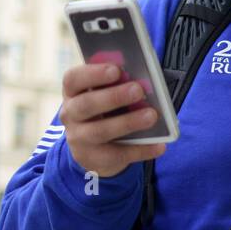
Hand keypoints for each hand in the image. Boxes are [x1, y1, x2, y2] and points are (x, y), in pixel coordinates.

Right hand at [60, 63, 166, 177]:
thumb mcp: (106, 96)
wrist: (94, 149)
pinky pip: (118, 155)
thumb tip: (145, 82)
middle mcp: (71, 114)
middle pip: (86, 104)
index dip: (93, 74)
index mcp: (74, 92)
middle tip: (138, 90)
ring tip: (151, 116)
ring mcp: (79, 138)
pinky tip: (159, 146)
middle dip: (113, 96)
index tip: (116, 70)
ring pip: (100, 131)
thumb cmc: (106, 111)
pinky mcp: (93, 158)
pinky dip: (141, 150)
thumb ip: (119, 87)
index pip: (73, 80)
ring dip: (128, 122)